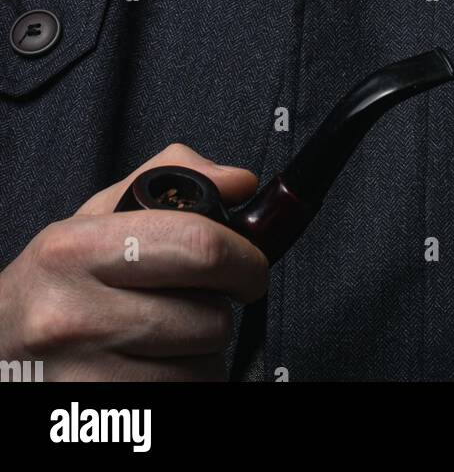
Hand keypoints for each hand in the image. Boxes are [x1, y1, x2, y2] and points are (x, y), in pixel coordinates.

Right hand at [0, 143, 267, 380]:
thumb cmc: (56, 282)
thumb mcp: (95, 216)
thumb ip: (170, 178)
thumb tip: (240, 182)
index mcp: (76, 250)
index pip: (196, 247)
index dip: (243, 257)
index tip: (250, 265)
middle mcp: (73, 316)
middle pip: (208, 317)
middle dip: (222, 308)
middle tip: (207, 299)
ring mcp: (83, 378)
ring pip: (202, 368)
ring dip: (203, 352)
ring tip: (166, 334)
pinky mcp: (99, 422)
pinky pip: (185, 399)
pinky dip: (186, 383)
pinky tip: (155, 366)